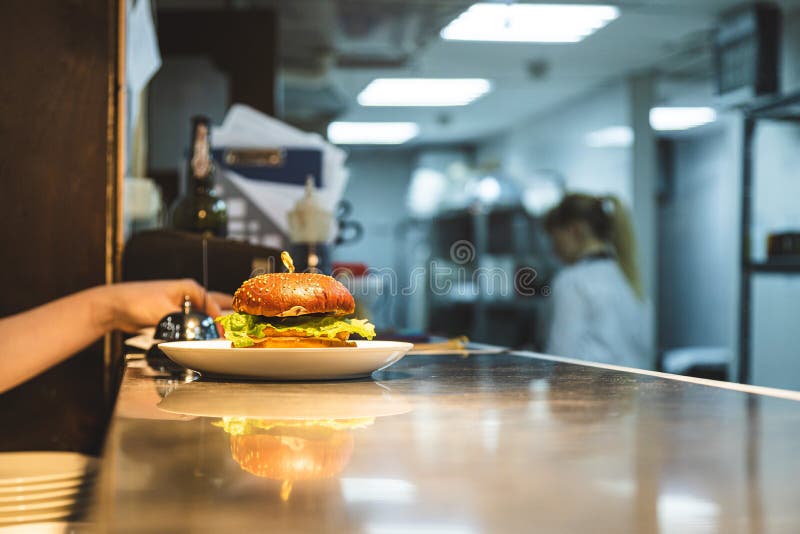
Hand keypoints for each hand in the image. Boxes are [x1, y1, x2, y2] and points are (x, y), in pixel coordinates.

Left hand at [98, 280, 232, 332]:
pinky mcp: (173, 317)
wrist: (114, 307)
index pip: (214, 304)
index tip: (226, 334)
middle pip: (214, 306)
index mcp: (190, 288)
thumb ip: (183, 323)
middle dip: (226, 317)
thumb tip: (200, 335)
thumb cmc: (137, 301)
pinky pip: (192, 325)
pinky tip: (205, 340)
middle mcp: (188, 296)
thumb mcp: (163, 312)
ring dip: (212, 327)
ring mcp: (181, 306)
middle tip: (241, 328)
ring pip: (203, 317)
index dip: (222, 319)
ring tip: (226, 338)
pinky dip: (199, 332)